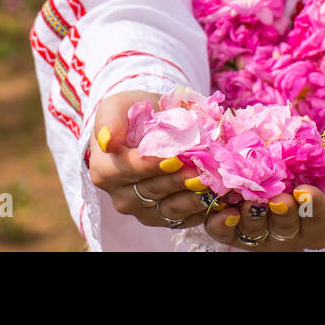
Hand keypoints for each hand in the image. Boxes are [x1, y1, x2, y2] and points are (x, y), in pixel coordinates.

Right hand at [87, 91, 219, 229]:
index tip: (175, 158)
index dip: (152, 166)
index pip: (130, 170)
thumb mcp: (117, 105)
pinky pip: (181, 218)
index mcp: (105, 170)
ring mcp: (141, 209)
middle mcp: (120, 195)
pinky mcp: (161, 216)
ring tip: (213, 184)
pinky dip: (200, 210)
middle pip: (152, 190)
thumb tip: (107, 141)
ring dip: (192, 198)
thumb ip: (109, 120)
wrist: (145, 124)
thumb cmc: (131, 111)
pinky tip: (218, 201)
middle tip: (202, 171)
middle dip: (179, 181)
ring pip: (168, 208)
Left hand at [201, 153, 324, 250]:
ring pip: (255, 232)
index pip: (317, 222)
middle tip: (279, 198)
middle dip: (282, 214)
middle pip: (285, 230)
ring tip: (249, 203)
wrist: (291, 161)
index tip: (307, 190)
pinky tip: (223, 212)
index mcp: (316, 224)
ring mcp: (260, 231)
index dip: (314, 208)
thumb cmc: (319, 171)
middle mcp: (288, 234)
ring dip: (252, 218)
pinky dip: (222, 224)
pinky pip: (226, 231)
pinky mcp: (234, 226)